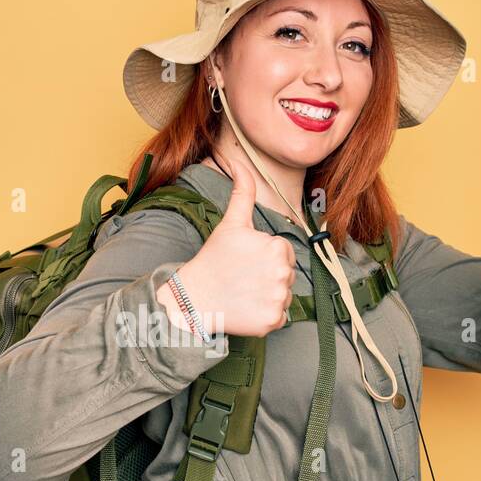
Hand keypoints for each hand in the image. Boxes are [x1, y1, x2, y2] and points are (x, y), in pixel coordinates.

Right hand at [168, 156, 296, 337]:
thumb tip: (238, 160)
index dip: (264, 257)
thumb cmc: (213, 259)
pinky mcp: (273, 321)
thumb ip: (243, 191)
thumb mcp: (232, 223)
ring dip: (267, 295)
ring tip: (243, 292)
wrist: (194, 298)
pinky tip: (246, 308)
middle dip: (267, 276)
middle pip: (286, 274)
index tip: (244, 262)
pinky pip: (279, 316)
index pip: (284, 253)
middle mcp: (283, 273)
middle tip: (242, 278)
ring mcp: (278, 298)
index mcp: (277, 247)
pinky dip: (265, 315)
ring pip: (284, 295)